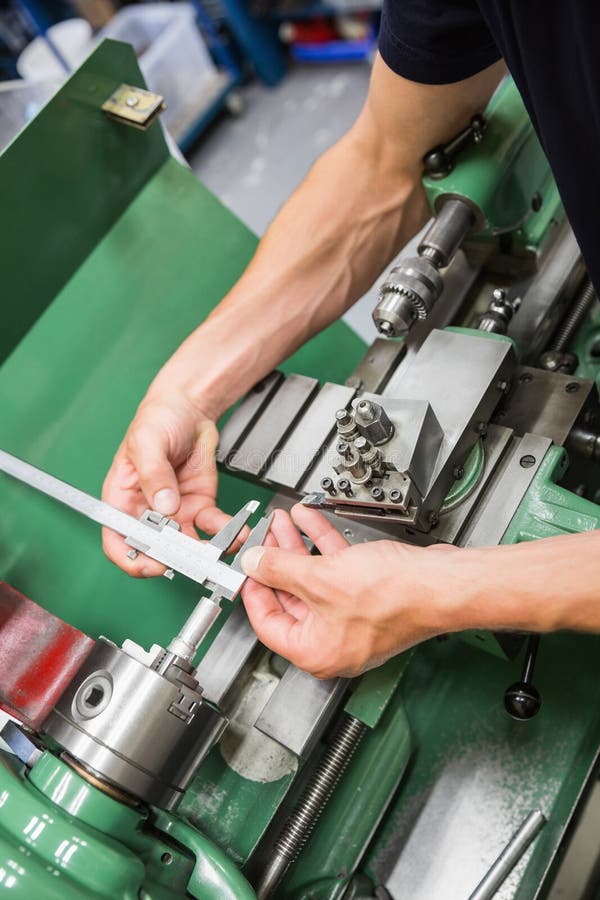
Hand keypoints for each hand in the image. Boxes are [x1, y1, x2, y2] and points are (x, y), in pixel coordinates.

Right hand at [102, 389, 240, 575]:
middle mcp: (148, 512)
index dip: (133, 559)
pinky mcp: (200, 506)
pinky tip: (236, 531)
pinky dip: (225, 533)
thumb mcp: (148, 442)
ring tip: (223, 547)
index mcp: (123, 500)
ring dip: (206, 552)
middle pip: (155, 549)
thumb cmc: (158, 419)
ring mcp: (175, 512)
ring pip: (188, 546)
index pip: (118, 541)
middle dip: (177, 558)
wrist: (189, 407)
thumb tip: (163, 506)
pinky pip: (212, 528)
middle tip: (197, 558)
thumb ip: (154, 474)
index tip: (155, 563)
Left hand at [241, 504, 460, 677]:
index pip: (267, 623)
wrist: (442, 583)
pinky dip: (323, 546)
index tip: (246, 565)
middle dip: (276, 559)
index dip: (252, 588)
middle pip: (291, 597)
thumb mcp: (320, 578)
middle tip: (263, 536)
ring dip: (297, 547)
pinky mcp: (370, 599)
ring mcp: (353, 620)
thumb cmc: (395, 596)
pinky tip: (311, 522)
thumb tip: (253, 563)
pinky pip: (337, 572)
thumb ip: (279, 569)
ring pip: (314, 580)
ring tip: (284, 521)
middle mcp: (333, 642)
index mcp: (316, 652)